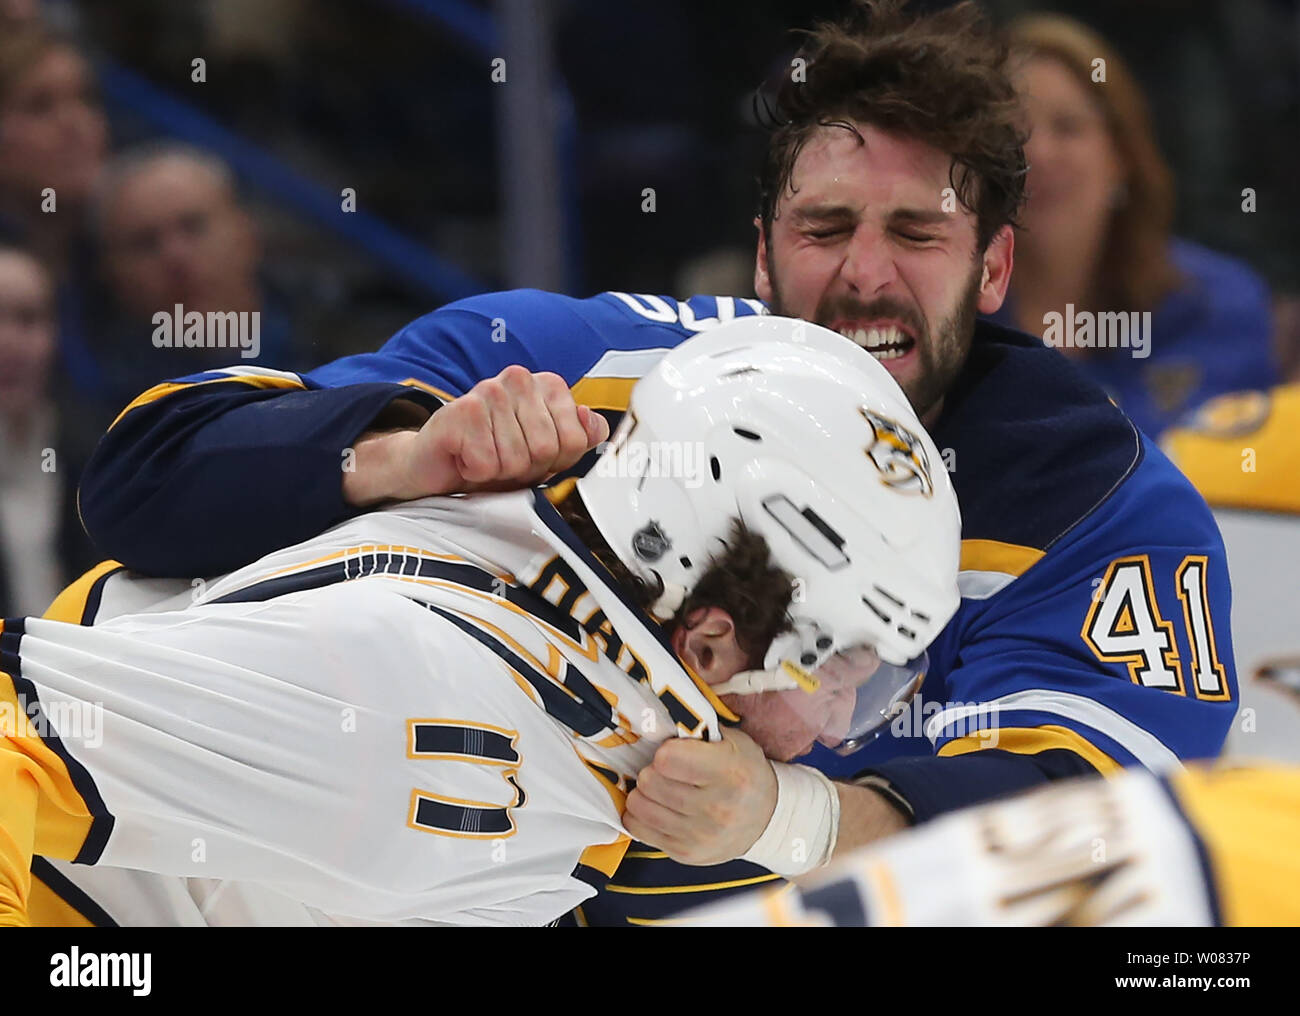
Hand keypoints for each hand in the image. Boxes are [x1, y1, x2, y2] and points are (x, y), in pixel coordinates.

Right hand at [344, 365, 608, 505]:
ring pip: (517, 459)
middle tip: (502, 459)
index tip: (530, 454)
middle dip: (526, 468)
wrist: (437, 466)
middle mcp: (518, 379)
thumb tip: (592, 422)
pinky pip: (487, 463)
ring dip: (499, 471)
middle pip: (547, 449)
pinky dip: (475, 472)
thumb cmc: (493, 458)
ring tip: (483, 458)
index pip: (576, 438)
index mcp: (546, 385)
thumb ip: (578, 438)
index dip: (554, 460)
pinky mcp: (461, 411)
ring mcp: (489, 391)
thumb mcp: (546, 453)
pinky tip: (464, 458)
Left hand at [624, 727, 777, 865]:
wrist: (767, 820)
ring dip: (645, 793)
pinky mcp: (685, 853)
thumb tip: (654, 723)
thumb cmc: (745, 773)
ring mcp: (699, 836)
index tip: (674, 751)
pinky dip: (642, 814)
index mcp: (729, 773)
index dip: (666, 750)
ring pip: (639, 805)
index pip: (667, 758)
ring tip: (664, 789)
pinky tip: (660, 808)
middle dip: (653, 770)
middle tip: (669, 771)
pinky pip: (636, 828)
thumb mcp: (734, 742)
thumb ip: (698, 731)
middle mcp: (716, 808)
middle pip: (649, 781)